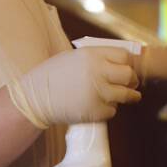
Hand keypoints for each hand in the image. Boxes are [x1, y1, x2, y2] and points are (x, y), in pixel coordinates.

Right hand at [7, 47, 140, 127]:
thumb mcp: (74, 57)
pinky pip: (112, 110)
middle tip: (131, 84)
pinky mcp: (95, 111)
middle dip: (131, 80)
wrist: (35, 98)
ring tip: (130, 97)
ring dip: (128, 96)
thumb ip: (96, 58)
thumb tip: (119, 61)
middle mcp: (98, 72)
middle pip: (129, 75)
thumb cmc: (53, 76)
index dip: (127, 63)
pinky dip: (109, 109)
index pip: (123, 56)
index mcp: (92, 55)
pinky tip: (101, 106)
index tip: (127, 68)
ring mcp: (98, 93)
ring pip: (126, 95)